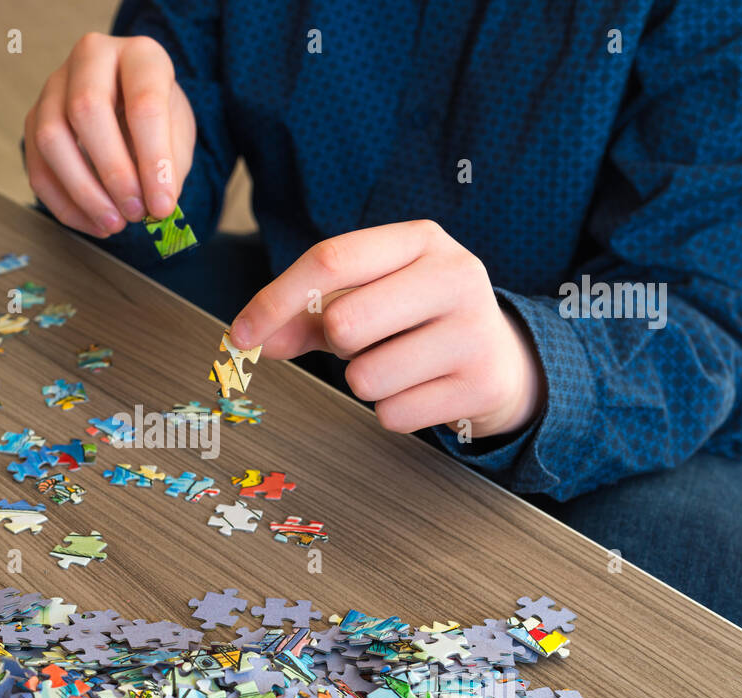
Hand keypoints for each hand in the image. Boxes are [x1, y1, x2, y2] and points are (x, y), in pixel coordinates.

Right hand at [24, 33, 195, 237]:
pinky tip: (94, 223)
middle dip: (113, 172)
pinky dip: (65, 205)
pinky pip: (38, 167)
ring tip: (114, 224)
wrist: (130, 101)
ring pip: (51, 138)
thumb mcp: (178, 132)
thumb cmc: (157, 116)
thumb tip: (154, 207)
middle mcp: (91, 58)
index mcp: (139, 55)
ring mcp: (54, 86)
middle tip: (135, 212)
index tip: (162, 205)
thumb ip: (169, 165)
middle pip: (86, 110)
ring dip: (83, 192)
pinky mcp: (33, 118)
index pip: (144, 103)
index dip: (154, 160)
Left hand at [229, 220, 545, 437]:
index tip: (239, 336)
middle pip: (344, 322)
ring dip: (365, 381)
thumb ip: (304, 314)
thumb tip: (248, 341)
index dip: (274, 301)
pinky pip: (393, 413)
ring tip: (398, 365)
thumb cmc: (418, 321)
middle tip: (360, 343)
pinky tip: (421, 390)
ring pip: (365, 376)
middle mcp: (455, 274)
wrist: (502, 359)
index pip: (330, 259)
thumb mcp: (367, 298)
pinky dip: (393, 411)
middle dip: (336, 346)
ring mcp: (474, 330)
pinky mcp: (481, 384)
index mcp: (420, 240)